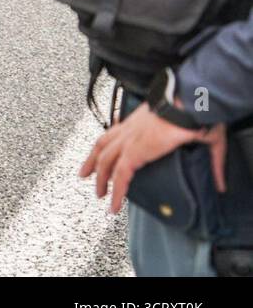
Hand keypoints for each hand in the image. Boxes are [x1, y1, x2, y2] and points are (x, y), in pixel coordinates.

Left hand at [78, 104, 227, 214]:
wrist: (189, 102)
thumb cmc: (195, 111)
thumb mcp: (201, 135)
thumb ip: (211, 159)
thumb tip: (222, 183)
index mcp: (140, 120)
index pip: (116, 131)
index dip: (107, 143)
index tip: (101, 153)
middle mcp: (129, 128)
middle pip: (102, 145)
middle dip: (92, 161)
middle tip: (85, 174)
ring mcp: (129, 139)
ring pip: (106, 161)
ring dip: (100, 178)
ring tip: (98, 194)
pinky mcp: (135, 152)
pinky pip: (120, 175)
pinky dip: (116, 192)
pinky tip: (114, 205)